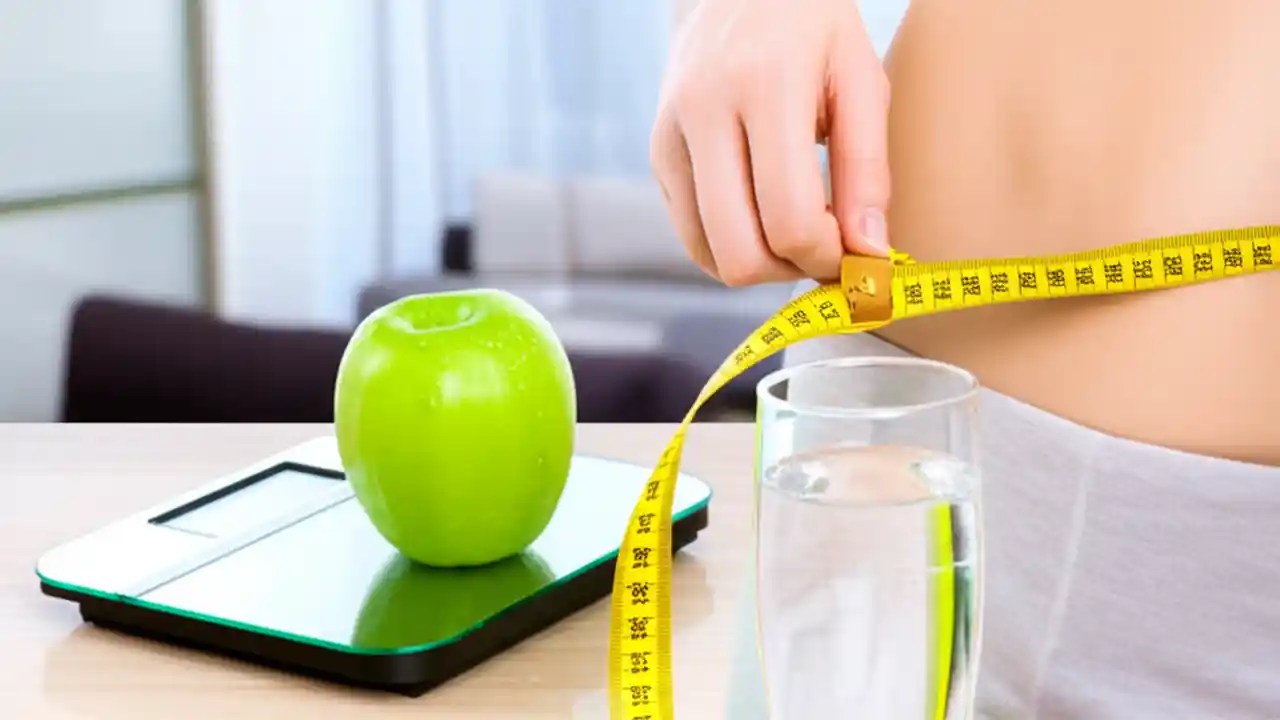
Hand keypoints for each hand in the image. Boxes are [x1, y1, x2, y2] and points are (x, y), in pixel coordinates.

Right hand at [651, 0, 890, 285]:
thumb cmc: (814, 30)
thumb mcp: (861, 80)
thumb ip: (868, 170)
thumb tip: (869, 253)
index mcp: (764, 86)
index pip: (789, 217)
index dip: (827, 256)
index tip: (856, 252)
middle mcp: (703, 112)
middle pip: (739, 252)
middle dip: (792, 270)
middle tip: (826, 249)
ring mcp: (669, 136)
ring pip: (709, 255)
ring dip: (762, 265)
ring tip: (797, 231)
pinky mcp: (658, 155)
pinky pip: (693, 237)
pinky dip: (734, 245)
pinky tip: (765, 215)